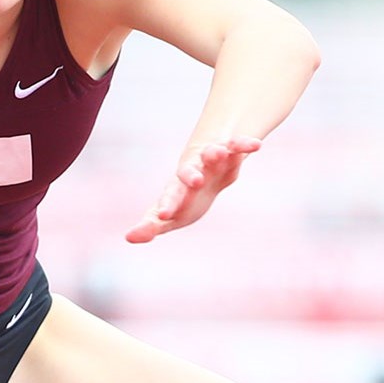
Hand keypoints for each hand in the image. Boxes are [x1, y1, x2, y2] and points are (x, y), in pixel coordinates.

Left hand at [125, 136, 262, 243]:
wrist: (208, 167)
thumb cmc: (187, 197)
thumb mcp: (172, 215)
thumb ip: (151, 225)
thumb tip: (128, 237)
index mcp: (178, 189)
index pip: (170, 196)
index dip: (167, 204)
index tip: (163, 215)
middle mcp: (193, 170)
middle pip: (188, 171)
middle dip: (191, 175)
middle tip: (195, 181)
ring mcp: (211, 159)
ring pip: (211, 154)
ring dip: (214, 153)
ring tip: (217, 152)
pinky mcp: (230, 150)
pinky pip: (237, 145)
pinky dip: (244, 144)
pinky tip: (255, 145)